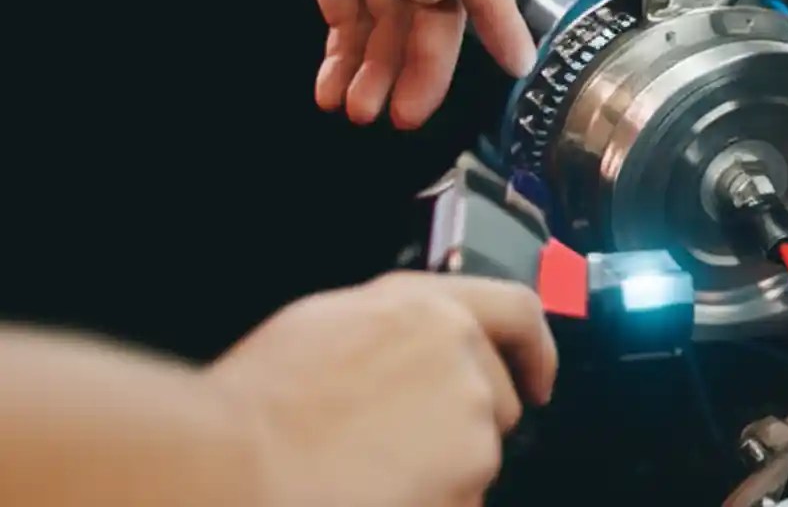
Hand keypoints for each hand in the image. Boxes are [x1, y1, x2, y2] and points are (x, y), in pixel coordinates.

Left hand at [165, 0, 535, 127]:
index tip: (513, 60)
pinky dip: (346, 62)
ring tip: (358, 108)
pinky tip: (332, 89)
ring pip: (394, 28)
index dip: (498, 13)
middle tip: (406, 111)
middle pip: (434, 10)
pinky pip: (353, 28)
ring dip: (380, 73)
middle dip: (421, 65)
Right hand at [205, 272, 556, 506]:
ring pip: (477, 457)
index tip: (538, 379)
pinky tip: (378, 493)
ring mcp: (469, 423)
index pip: (519, 311)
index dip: (535, 349)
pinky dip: (435, 502)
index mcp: (428, 309)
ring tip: (370, 471)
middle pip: (496, 400)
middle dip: (464, 427)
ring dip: (444, 471)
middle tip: (398, 446)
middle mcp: (462, 359)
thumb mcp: (332, 322)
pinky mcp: (468, 479)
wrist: (239, 463)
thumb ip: (398, 324)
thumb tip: (419, 340)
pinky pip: (464, 498)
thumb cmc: (265, 399)